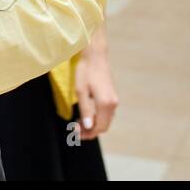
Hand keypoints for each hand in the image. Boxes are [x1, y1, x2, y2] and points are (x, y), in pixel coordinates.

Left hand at [74, 23, 117, 138]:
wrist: (95, 56)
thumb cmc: (85, 71)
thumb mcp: (80, 91)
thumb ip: (85, 110)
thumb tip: (88, 126)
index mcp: (106, 104)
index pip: (99, 127)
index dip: (88, 133)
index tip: (75, 133)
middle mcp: (113, 104)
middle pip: (104, 126)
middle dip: (90, 131)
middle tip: (75, 129)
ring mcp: (114, 100)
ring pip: (105, 120)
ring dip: (93, 124)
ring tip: (78, 123)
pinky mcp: (112, 96)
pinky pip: (106, 113)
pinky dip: (97, 117)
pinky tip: (86, 114)